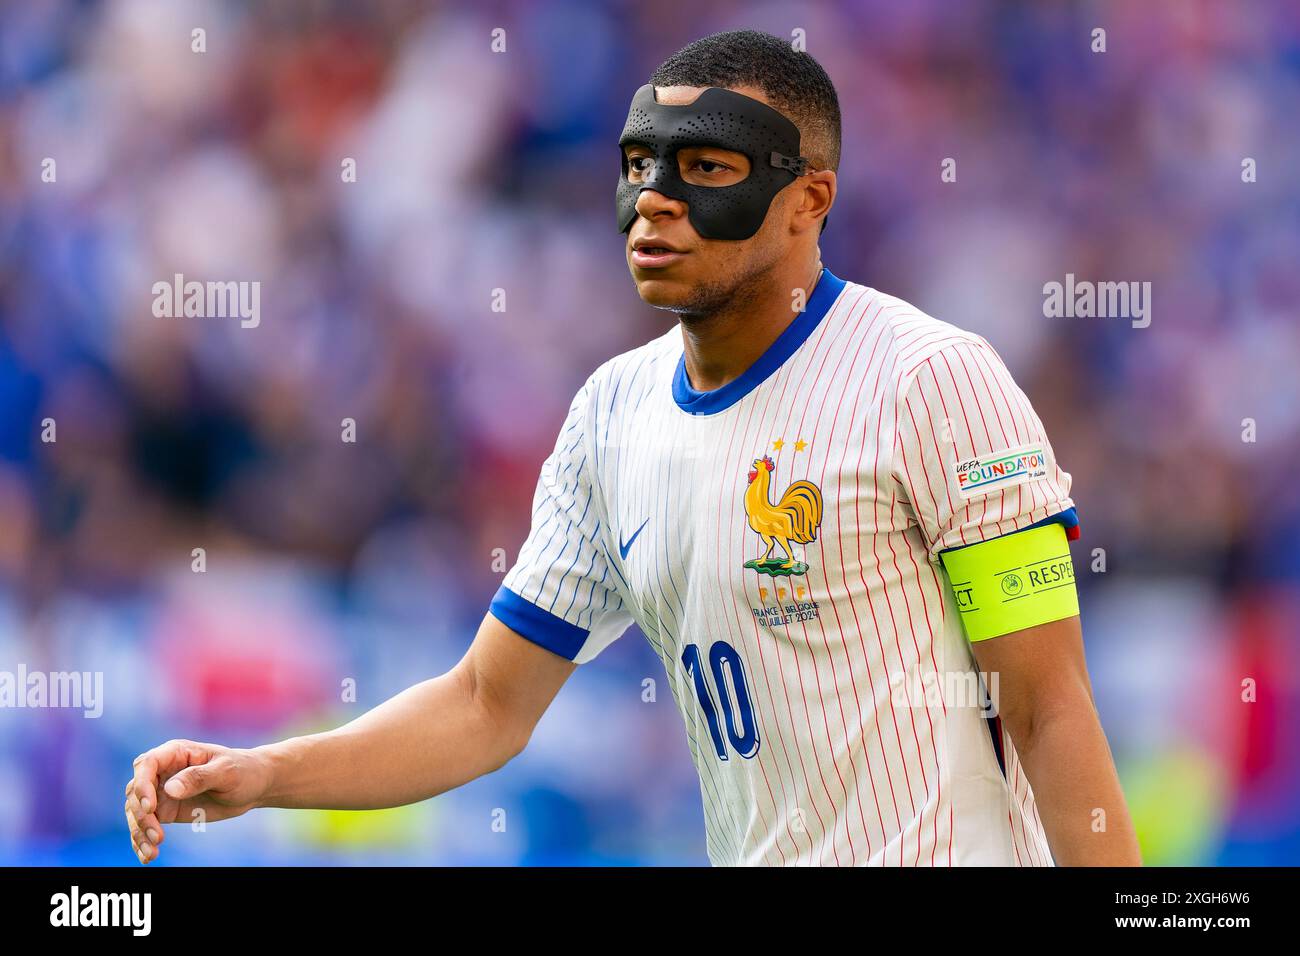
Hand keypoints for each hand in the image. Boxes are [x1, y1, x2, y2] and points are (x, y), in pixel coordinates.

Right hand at [124, 738, 272, 864]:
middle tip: (157, 836)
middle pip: (136, 791)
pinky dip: (142, 841)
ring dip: (140, 833)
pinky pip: (145, 825)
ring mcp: (161, 792)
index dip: (143, 785)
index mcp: (176, 753)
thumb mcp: (226, 772)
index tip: (149, 808)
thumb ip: (199, 778)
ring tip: (153, 852)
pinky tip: (148, 857)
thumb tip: (170, 789)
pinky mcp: (165, 810)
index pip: (147, 764)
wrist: (254, 786)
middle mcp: (163, 771)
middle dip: (141, 816)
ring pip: (136, 811)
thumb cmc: (243, 771)